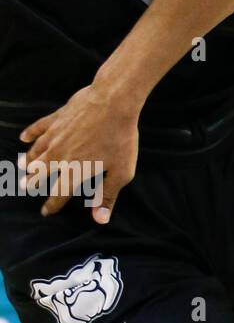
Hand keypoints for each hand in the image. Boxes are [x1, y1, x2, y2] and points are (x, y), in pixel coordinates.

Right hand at [18, 83, 139, 222]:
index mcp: (74, 172)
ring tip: (23, 167)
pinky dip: (30, 134)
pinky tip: (24, 138)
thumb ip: (107, 195)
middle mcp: (58, 157)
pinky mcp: (56, 119)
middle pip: (40, 174)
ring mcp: (54, 136)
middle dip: (33, 182)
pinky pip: (38, 128)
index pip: (59, 194)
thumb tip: (99, 219)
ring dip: (28, 161)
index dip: (52, 205)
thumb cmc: (120, 138)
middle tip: (26, 187)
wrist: (114, 103)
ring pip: (35, 153)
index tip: (46, 212)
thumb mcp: (121, 172)